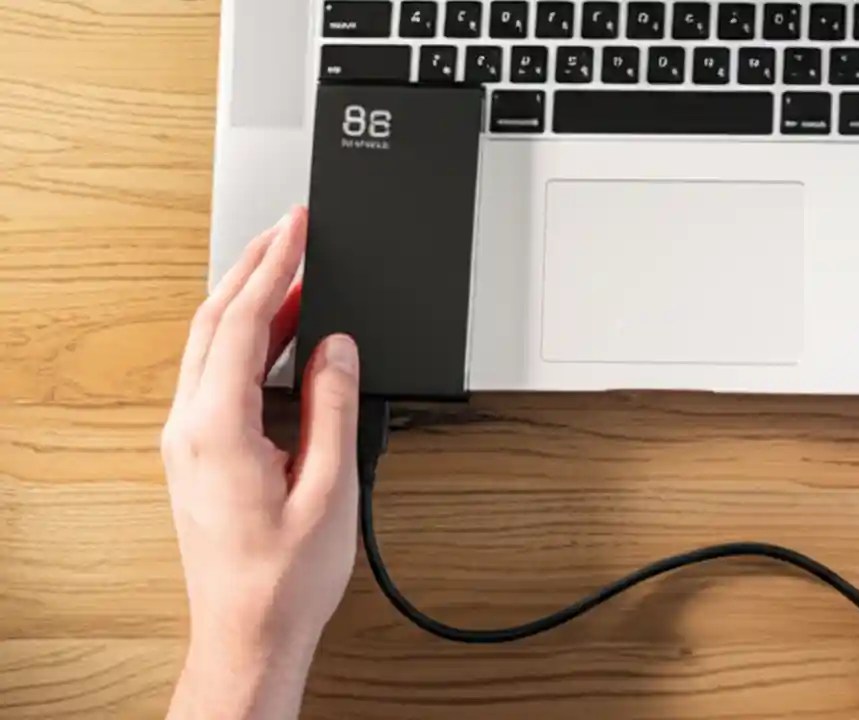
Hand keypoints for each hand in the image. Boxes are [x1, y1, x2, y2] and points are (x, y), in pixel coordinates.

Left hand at [163, 207, 359, 719]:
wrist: (248, 631)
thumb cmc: (285, 577)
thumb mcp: (330, 487)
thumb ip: (332, 407)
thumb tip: (335, 347)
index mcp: (219, 429)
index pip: (243, 323)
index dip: (274, 268)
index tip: (297, 229)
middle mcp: (190, 428)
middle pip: (215, 322)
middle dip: (254, 268)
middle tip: (290, 231)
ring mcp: (187, 440)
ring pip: (210, 345)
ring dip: (249, 301)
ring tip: (292, 271)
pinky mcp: (196, 453)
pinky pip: (214, 374)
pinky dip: (247, 339)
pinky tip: (279, 335)